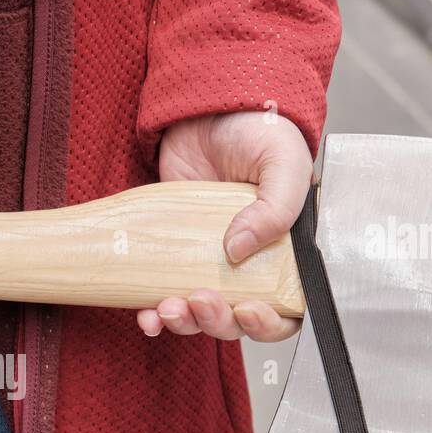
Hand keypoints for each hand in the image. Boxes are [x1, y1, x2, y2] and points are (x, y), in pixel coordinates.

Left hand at [138, 110, 310, 341]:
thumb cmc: (258, 131)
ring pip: (198, 315)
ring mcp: (208, 264)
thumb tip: (237, 252)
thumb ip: (276, 208)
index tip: (247, 311)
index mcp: (286, 254)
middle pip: (235, 320)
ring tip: (166, 308)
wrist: (208, 109)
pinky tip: (145, 314)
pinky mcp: (172, 256)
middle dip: (216, 321)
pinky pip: (163, 296)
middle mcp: (249, 266)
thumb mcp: (282, 163)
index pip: (286, 310)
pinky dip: (153, 313)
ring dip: (183, 321)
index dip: (269, 323)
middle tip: (199, 300)